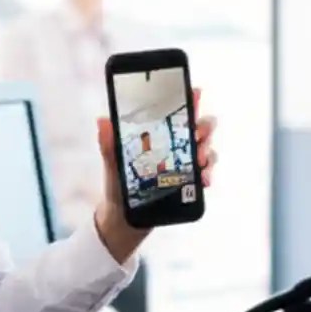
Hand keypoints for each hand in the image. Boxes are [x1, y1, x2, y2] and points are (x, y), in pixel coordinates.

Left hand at [94, 88, 218, 261]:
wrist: (124, 219)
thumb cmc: (118, 185)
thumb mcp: (112, 164)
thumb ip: (108, 143)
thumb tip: (102, 120)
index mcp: (158, 136)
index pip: (177, 111)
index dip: (189, 99)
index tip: (195, 92)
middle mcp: (175, 146)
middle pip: (200, 127)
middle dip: (204, 128)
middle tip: (197, 138)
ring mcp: (185, 164)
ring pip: (208, 148)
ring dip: (208, 151)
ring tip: (200, 162)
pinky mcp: (190, 183)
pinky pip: (207, 172)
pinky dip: (208, 173)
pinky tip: (203, 179)